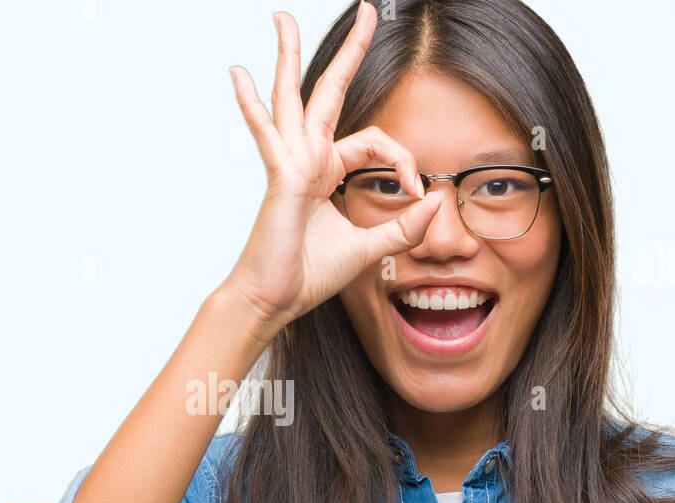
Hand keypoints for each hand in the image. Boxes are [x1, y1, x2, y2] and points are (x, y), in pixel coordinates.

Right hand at [223, 1, 441, 335]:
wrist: (272, 301)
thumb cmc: (307, 276)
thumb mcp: (370, 248)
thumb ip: (404, 227)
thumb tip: (436, 201)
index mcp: (327, 172)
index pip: (375, 141)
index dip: (403, 160)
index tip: (416, 192)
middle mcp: (307, 159)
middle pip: (328, 92)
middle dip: (350, 51)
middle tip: (366, 9)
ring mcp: (289, 164)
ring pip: (292, 97)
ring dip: (289, 55)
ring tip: (281, 18)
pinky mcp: (280, 178)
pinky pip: (268, 133)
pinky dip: (252, 104)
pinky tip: (238, 73)